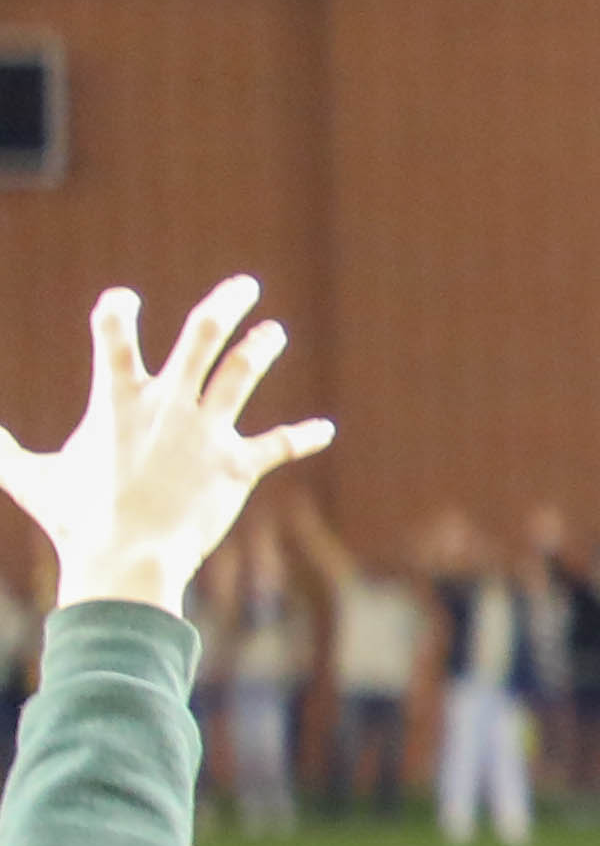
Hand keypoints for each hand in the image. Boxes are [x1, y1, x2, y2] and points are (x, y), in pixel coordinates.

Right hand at [0, 282, 328, 619]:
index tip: (122, 299)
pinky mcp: (236, 465)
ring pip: (242, 373)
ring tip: (274, 332)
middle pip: (201, 337)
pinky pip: (277, 445)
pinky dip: (302, 438)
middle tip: (245, 286)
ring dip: (261, 349)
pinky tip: (324, 431)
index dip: (116, 313)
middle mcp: (167, 405)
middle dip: (224, 307)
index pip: (113, 337)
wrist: (125, 559)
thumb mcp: (27, 478)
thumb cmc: (75, 520)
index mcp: (118, 401)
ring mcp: (205, 432)